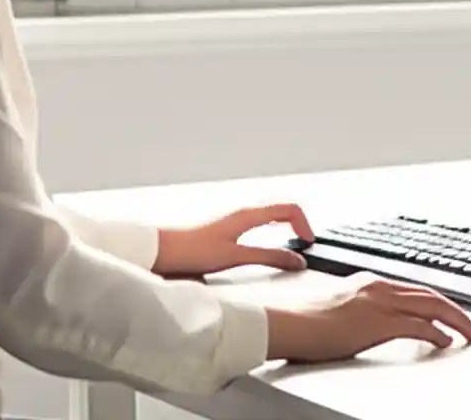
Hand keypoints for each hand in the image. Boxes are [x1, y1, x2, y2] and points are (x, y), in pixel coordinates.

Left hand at [153, 204, 315, 277]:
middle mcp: (244, 214)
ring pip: (270, 217)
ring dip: (285, 229)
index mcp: (249, 215)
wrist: (161, 251)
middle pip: (282, 211)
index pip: (289, 209)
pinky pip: (258, 226)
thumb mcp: (235, 256)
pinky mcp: (227, 231)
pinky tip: (266, 249)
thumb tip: (296, 260)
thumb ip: (268, 258)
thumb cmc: (192, 250)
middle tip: (305, 244)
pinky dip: (271, 234)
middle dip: (298, 225)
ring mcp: (235, 221)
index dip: (304, 225)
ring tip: (291, 247)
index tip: (309, 244)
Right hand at [266, 273, 470, 361]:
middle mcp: (379, 287)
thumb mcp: (339, 310)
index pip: (415, 290)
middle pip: (431, 295)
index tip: (452, 313)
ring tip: (470, 334)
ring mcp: (379, 303)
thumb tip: (368, 326)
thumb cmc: (304, 323)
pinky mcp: (377, 322)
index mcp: (370, 283)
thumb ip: (359, 313)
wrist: (288, 324)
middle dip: (456, 310)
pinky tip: (444, 341)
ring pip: (432, 306)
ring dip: (456, 320)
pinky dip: (436, 333)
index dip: (438, 302)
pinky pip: (417, 326)